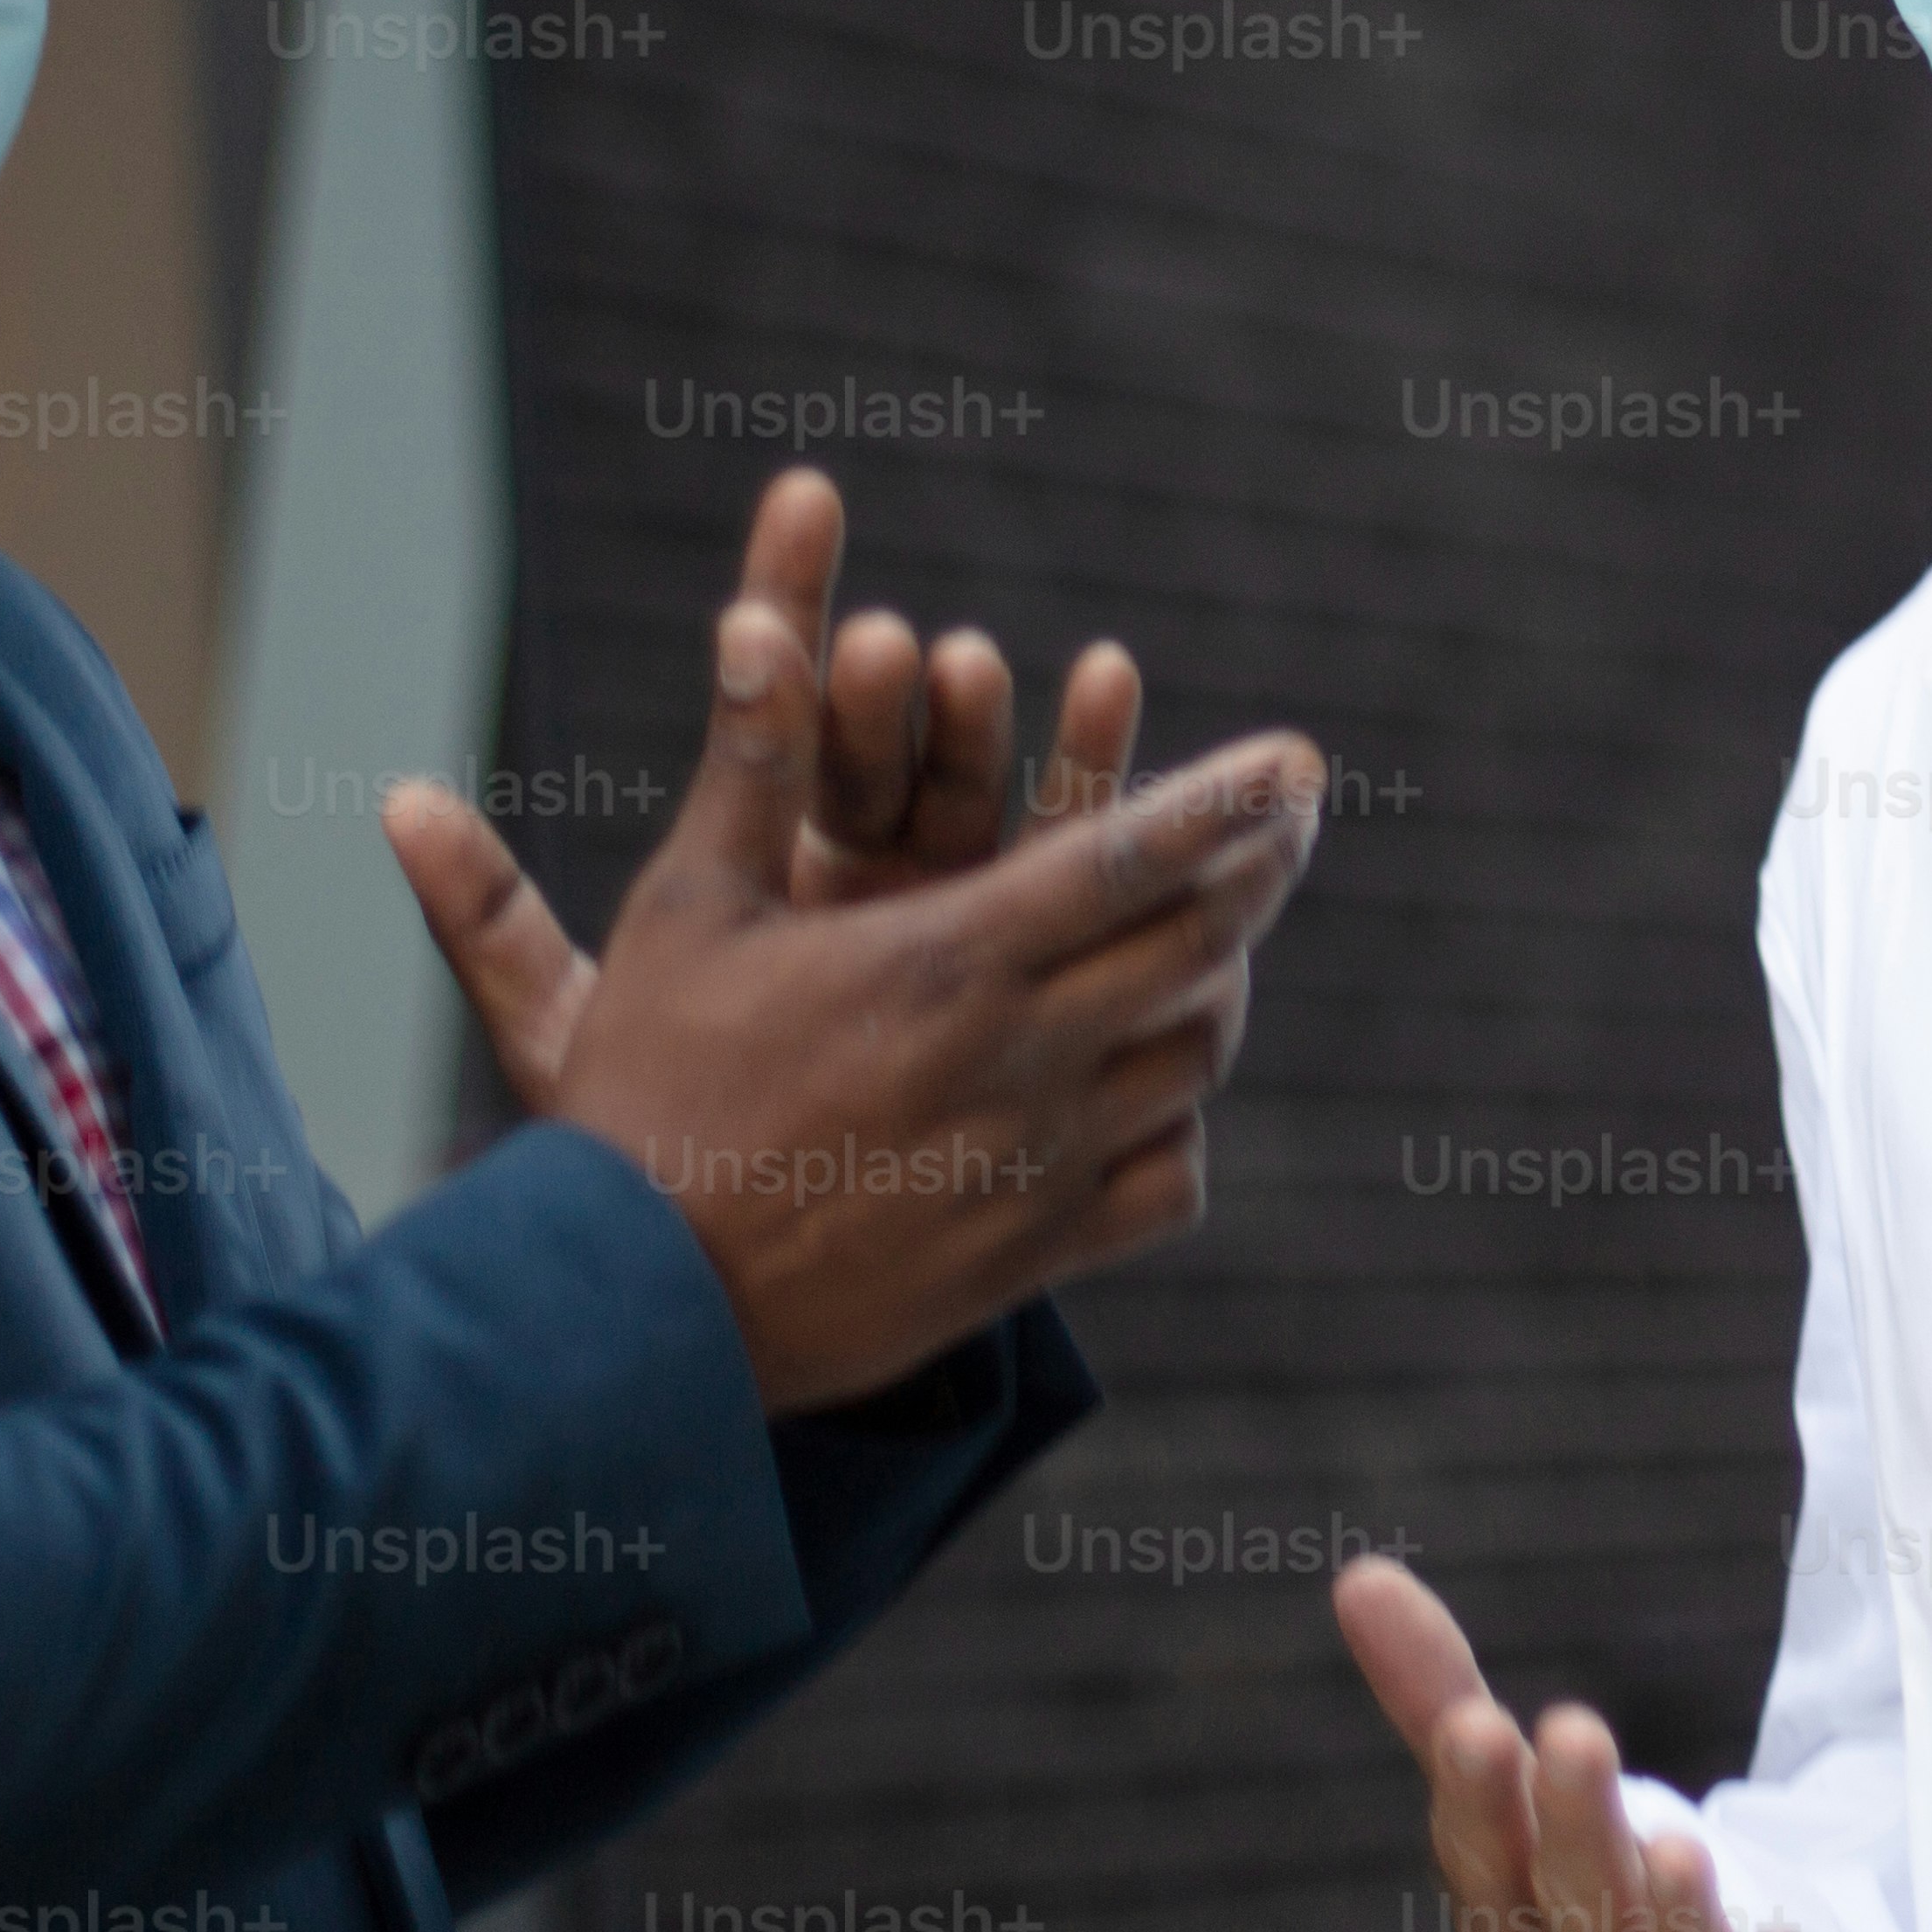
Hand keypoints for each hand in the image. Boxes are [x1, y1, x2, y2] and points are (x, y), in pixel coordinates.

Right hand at [377, 476, 1322, 1410]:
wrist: (634, 1313)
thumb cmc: (646, 1092)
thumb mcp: (688, 910)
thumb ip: (751, 763)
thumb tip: (754, 618)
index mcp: (946, 961)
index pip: (1129, 858)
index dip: (1227, 802)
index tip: (1296, 759)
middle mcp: (1018, 1062)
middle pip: (1197, 949)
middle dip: (1263, 869)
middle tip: (1294, 820)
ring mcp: (1039, 1168)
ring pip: (1194, 1061)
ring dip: (1220, 990)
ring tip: (1223, 941)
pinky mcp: (1034, 1257)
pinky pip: (1168, 1182)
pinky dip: (1179, 1125)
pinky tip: (1158, 1089)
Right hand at [1336, 1556, 1843, 1931]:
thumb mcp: (1512, 1833)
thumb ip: (1444, 1704)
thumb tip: (1359, 1577)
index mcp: (1514, 1923)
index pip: (1483, 1861)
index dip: (1477, 1801)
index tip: (1476, 1724)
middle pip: (1579, 1906)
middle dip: (1575, 1826)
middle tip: (1574, 1734)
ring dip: (1673, 1918)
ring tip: (1678, 1850)